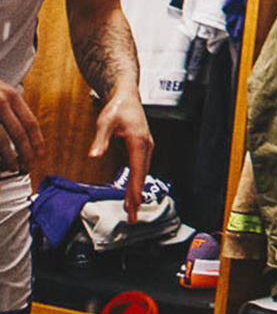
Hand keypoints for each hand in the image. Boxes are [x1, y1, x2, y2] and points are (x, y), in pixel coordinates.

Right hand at [0, 81, 41, 174]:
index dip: (37, 141)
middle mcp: (0, 102)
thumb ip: (12, 108)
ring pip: (2, 139)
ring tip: (14, 167)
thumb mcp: (1, 92)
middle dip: (26, 153)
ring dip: (9, 156)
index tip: (39, 155)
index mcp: (11, 96)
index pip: (30, 122)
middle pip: (19, 133)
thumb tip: (27, 137)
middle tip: (28, 165)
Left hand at [89, 85, 150, 220]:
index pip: (137, 170)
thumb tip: (93, 156)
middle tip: (133, 216)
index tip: (134, 204)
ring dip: (137, 192)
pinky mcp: (143, 148)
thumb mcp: (105, 122)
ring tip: (131, 209)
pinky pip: (141, 169)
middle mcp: (146, 147)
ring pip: (142, 174)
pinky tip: (132, 192)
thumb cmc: (117, 108)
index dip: (135, 189)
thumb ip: (100, 140)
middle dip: (137, 197)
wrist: (126, 97)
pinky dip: (137, 182)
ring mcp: (147, 148)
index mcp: (139, 142)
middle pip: (142, 176)